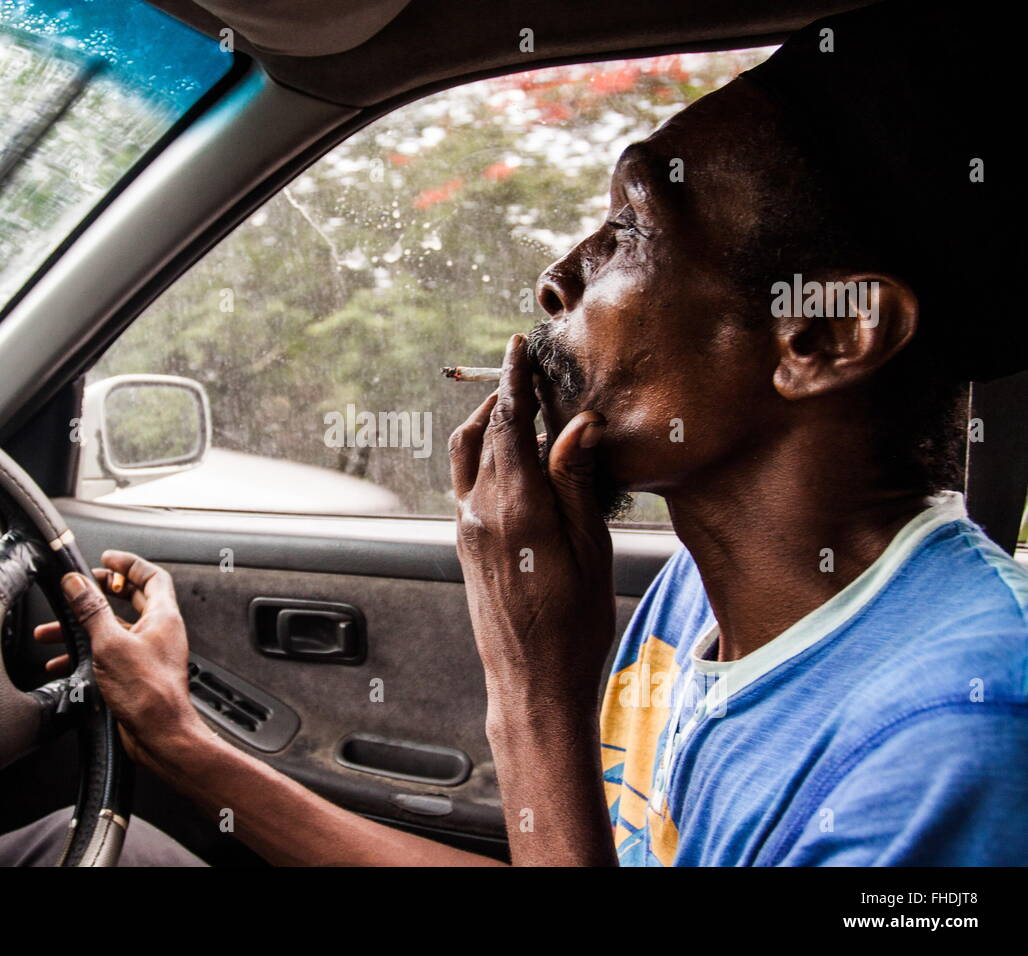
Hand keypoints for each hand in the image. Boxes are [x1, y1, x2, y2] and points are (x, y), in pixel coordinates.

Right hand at [37, 550, 207, 769]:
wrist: (160, 736)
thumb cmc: (148, 694)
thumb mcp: (111, 643)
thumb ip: (92, 610)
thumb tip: (77, 583)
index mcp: (163, 617)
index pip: (151, 576)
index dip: (128, 564)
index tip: (106, 558)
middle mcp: (159, 632)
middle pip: (132, 599)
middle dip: (101, 592)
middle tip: (80, 587)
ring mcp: (148, 653)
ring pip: (114, 629)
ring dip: (84, 627)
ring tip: (52, 631)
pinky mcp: (136, 673)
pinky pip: (109, 653)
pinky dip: (87, 652)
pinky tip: (63, 663)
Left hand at [448, 333, 615, 726]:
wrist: (531, 684)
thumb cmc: (571, 626)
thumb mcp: (591, 548)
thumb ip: (577, 482)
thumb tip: (576, 423)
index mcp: (514, 508)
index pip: (509, 424)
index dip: (515, 381)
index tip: (518, 348)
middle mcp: (479, 512)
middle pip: (480, 433)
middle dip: (501, 397)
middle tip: (525, 372)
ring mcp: (466, 530)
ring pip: (467, 456)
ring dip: (489, 424)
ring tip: (520, 407)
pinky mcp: (466, 545)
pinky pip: (468, 482)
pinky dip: (486, 454)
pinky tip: (515, 458)